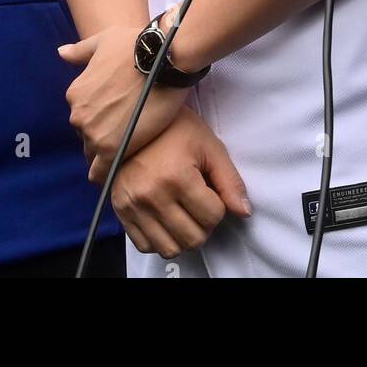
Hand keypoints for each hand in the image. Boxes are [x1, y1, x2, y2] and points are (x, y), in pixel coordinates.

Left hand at [59, 25, 189, 177]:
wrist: (164, 57)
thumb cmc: (136, 44)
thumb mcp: (104, 40)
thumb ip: (81, 51)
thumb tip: (61, 52)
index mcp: (75, 94)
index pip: (83, 117)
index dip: (101, 118)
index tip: (118, 117)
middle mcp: (78, 115)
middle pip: (88, 136)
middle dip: (104, 135)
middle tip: (128, 130)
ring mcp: (93, 133)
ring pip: (95, 154)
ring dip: (110, 151)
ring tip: (132, 146)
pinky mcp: (111, 149)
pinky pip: (102, 172)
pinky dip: (110, 173)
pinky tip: (125, 166)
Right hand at [110, 106, 250, 258]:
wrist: (135, 118)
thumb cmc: (176, 129)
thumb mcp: (209, 146)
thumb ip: (230, 181)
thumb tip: (244, 212)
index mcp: (177, 176)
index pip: (213, 216)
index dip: (219, 206)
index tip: (211, 192)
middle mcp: (152, 195)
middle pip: (193, 238)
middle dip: (204, 225)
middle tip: (200, 205)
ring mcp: (133, 205)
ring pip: (170, 248)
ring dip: (183, 236)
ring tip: (184, 214)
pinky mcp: (121, 211)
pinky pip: (145, 246)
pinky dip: (160, 239)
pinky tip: (165, 219)